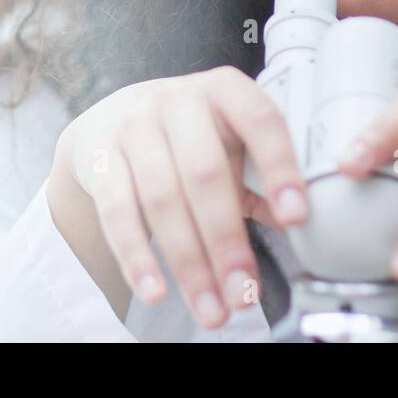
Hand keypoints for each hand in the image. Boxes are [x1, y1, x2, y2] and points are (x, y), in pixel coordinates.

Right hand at [53, 66, 307, 328]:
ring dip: (188, 263)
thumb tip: (298, 224)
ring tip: (210, 308)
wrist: (111, 120)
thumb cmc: (190, 136)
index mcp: (226, 90)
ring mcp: (133, 126)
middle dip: (227, 241)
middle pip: (205, 174)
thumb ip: (263, 179)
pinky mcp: (98, 157)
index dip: (280, 168)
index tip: (297, 217)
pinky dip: (137, 258)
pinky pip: (117, 213)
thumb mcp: (232, 142)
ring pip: (162, 200)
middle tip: (245, 293)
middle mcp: (178, 100)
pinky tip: (156, 291)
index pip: (260, 121)